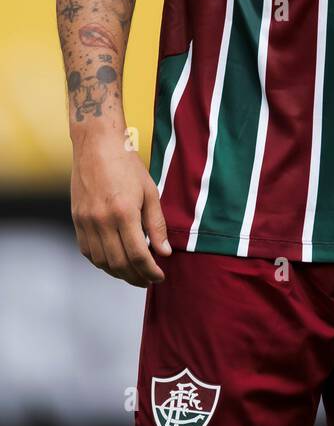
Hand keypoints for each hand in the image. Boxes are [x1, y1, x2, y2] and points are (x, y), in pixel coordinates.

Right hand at [71, 137, 170, 286]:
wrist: (97, 145)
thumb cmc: (128, 165)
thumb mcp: (150, 192)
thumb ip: (157, 225)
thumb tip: (164, 252)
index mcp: (124, 212)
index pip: (138, 255)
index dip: (150, 271)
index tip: (160, 277)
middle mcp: (102, 220)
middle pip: (119, 263)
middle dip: (136, 277)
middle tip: (148, 279)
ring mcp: (86, 221)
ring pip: (101, 261)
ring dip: (118, 273)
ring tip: (133, 273)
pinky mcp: (76, 220)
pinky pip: (87, 251)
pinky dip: (102, 262)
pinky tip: (114, 260)